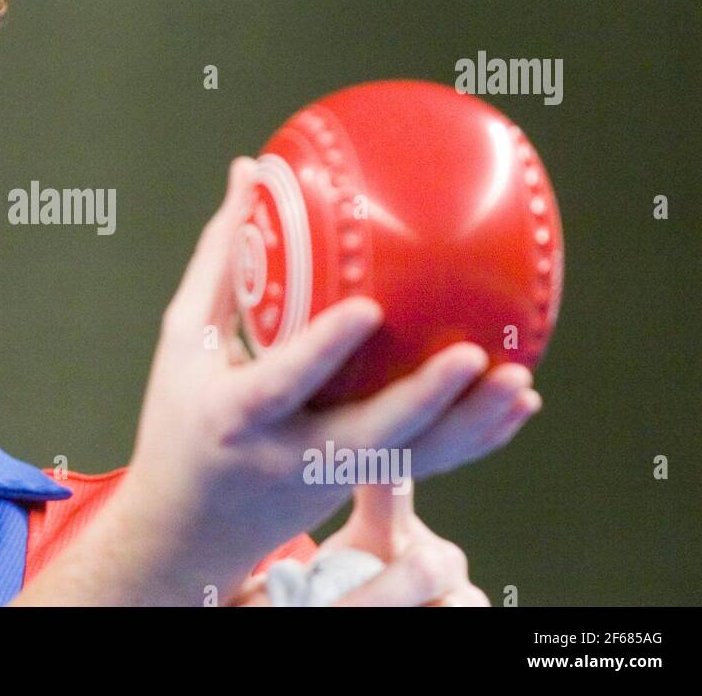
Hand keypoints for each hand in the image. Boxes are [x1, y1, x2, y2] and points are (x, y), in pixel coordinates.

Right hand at [118, 156, 541, 603]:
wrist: (187, 529)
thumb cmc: (181, 422)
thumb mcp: (183, 344)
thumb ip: (220, 261)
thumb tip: (249, 172)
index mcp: (234, 416)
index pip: (281, 386)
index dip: (324, 350)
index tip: (368, 309)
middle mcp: (288, 455)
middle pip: (368, 438)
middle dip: (425, 402)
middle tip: (473, 357)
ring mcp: (330, 479)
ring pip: (413, 460)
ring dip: (470, 426)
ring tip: (520, 384)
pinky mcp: (358, 486)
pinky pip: (426, 466)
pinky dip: (474, 438)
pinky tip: (516, 403)